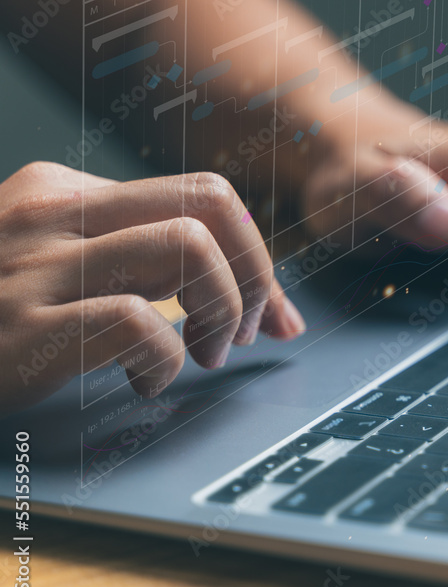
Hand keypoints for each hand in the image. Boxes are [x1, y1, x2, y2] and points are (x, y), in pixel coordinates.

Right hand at [0, 162, 302, 412]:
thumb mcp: (62, 269)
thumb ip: (147, 269)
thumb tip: (259, 307)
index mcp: (71, 192)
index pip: (208, 196)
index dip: (258, 257)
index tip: (270, 316)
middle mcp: (56, 211)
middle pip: (213, 203)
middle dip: (254, 275)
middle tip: (236, 334)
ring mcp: (35, 263)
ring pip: (187, 246)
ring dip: (219, 309)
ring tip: (199, 355)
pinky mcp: (20, 325)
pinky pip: (136, 320)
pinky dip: (164, 358)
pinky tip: (143, 379)